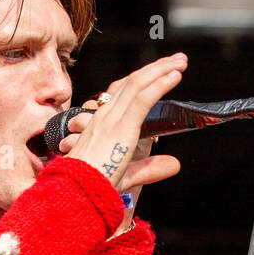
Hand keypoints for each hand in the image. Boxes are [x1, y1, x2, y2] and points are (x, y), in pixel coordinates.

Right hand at [61, 53, 186, 222]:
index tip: (157, 72)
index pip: (120, 94)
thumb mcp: (125, 175)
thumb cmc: (91, 188)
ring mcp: (110, 120)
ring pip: (138, 84)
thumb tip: (174, 164)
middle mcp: (103, 117)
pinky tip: (174, 76)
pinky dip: (160, 84)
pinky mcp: (120, 127)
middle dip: (154, 69)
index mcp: (99, 125)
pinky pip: (142, 98)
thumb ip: (149, 168)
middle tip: (175, 59)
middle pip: (130, 83)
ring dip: (161, 70)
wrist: (74, 195)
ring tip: (179, 62)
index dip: (140, 80)